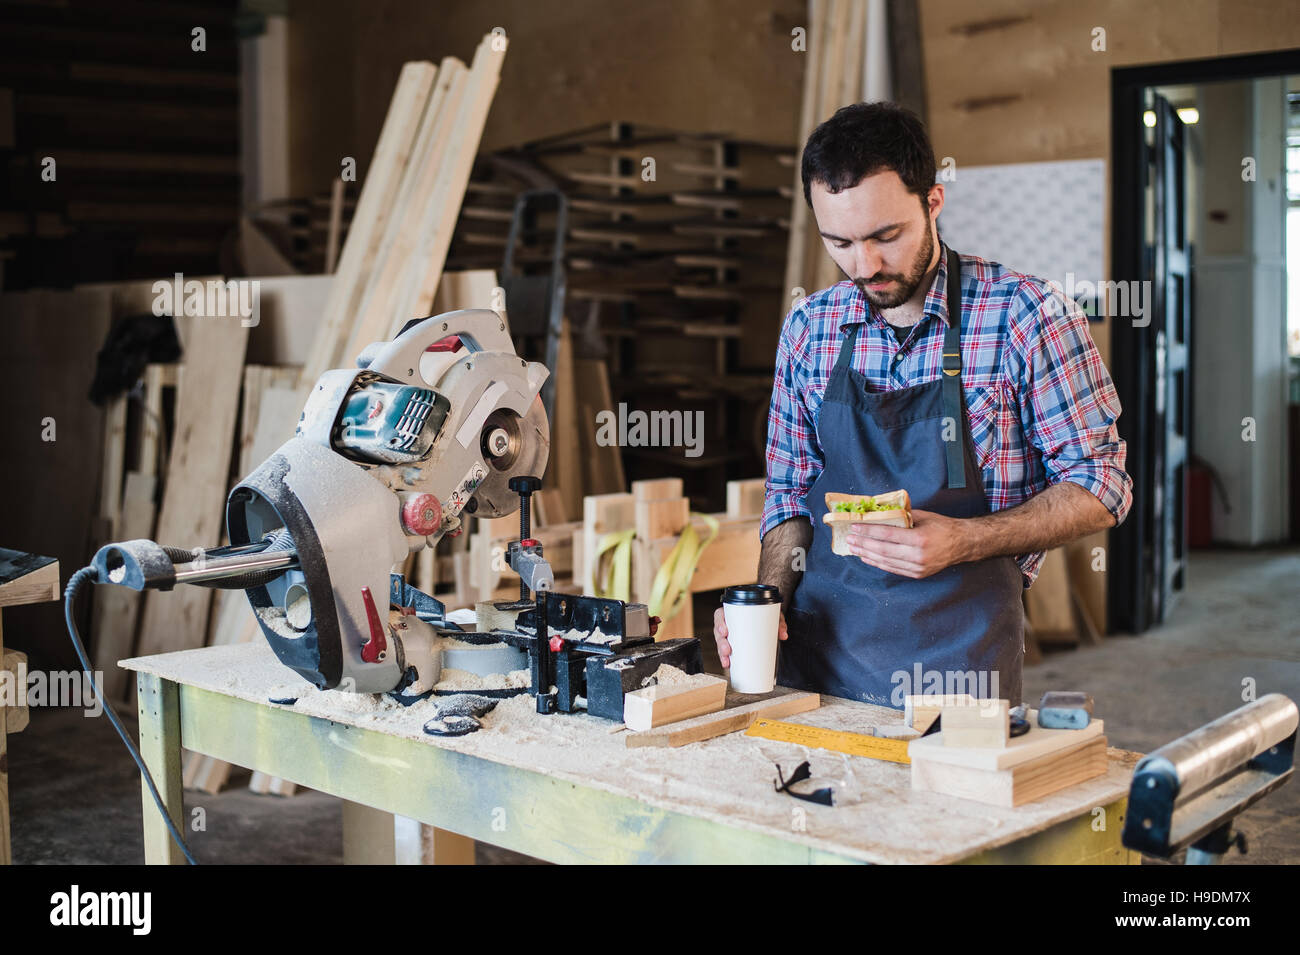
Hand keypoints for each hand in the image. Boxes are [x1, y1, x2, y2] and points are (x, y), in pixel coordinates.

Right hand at [713, 606, 787, 668]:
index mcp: (733, 612)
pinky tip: (727, 665)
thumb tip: (783, 635)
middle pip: (718, 632)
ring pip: (720, 643)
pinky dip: (726, 659)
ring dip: (722, 653)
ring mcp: (730, 635)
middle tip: (728, 650)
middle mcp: (729, 623)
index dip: (719, 623)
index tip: (724, 632)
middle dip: (721, 643)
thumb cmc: (767, 615)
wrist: (769, 621)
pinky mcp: (733, 645)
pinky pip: (725, 652)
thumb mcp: (773, 616)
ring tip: (727, 661)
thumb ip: (779, 623)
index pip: (720, 615)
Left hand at [844, 508, 969, 578]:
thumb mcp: (922, 516)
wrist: (962, 544)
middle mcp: (918, 555)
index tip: (855, 527)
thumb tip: (879, 512)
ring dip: (867, 555)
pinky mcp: (917, 574)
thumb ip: (901, 516)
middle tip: (849, 539)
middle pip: (883, 550)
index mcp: (919, 538)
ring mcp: (917, 567)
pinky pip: (893, 569)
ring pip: (886, 562)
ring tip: (854, 548)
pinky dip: (878, 563)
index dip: (868, 532)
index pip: (887, 535)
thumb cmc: (942, 527)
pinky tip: (868, 557)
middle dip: (863, 544)